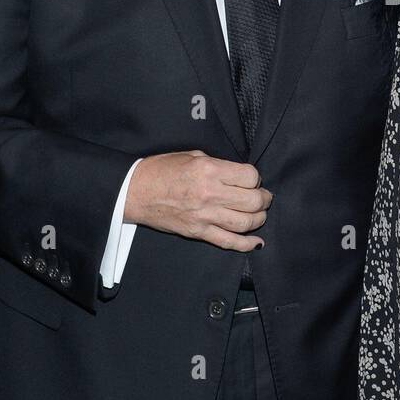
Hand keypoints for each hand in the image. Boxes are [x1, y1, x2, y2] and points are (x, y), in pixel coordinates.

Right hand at [125, 150, 272, 250]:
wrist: (135, 191)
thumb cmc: (162, 170)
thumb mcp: (193, 156)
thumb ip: (219, 165)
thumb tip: (239, 176)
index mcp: (209, 170)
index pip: (250, 176)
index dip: (255, 177)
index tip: (252, 179)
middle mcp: (209, 194)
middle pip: (253, 201)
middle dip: (264, 198)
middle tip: (263, 196)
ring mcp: (204, 216)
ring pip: (246, 222)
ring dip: (259, 219)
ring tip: (259, 214)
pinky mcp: (198, 233)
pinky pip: (228, 242)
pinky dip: (246, 244)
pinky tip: (257, 242)